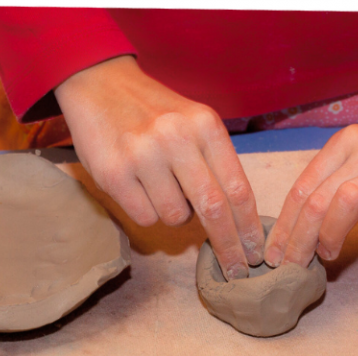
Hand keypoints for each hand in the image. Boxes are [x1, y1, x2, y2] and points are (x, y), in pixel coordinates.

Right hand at [55, 55, 263, 279]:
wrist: (100, 84)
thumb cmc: (155, 112)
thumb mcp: (194, 122)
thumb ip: (216, 162)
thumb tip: (238, 221)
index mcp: (205, 125)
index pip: (238, 188)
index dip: (250, 227)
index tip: (257, 251)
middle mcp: (176, 138)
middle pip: (214, 209)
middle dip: (229, 246)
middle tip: (238, 268)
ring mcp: (143, 156)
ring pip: (176, 218)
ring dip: (176, 215)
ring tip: (162, 185)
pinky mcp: (113, 174)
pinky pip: (145, 217)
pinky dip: (147, 211)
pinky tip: (138, 185)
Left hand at [264, 123, 357, 266]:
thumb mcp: (357, 172)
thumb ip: (329, 193)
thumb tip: (293, 235)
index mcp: (344, 143)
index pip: (302, 188)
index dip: (285, 225)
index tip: (275, 253)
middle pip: (318, 198)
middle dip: (300, 238)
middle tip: (295, 263)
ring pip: (346, 199)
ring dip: (331, 234)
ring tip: (330, 252)